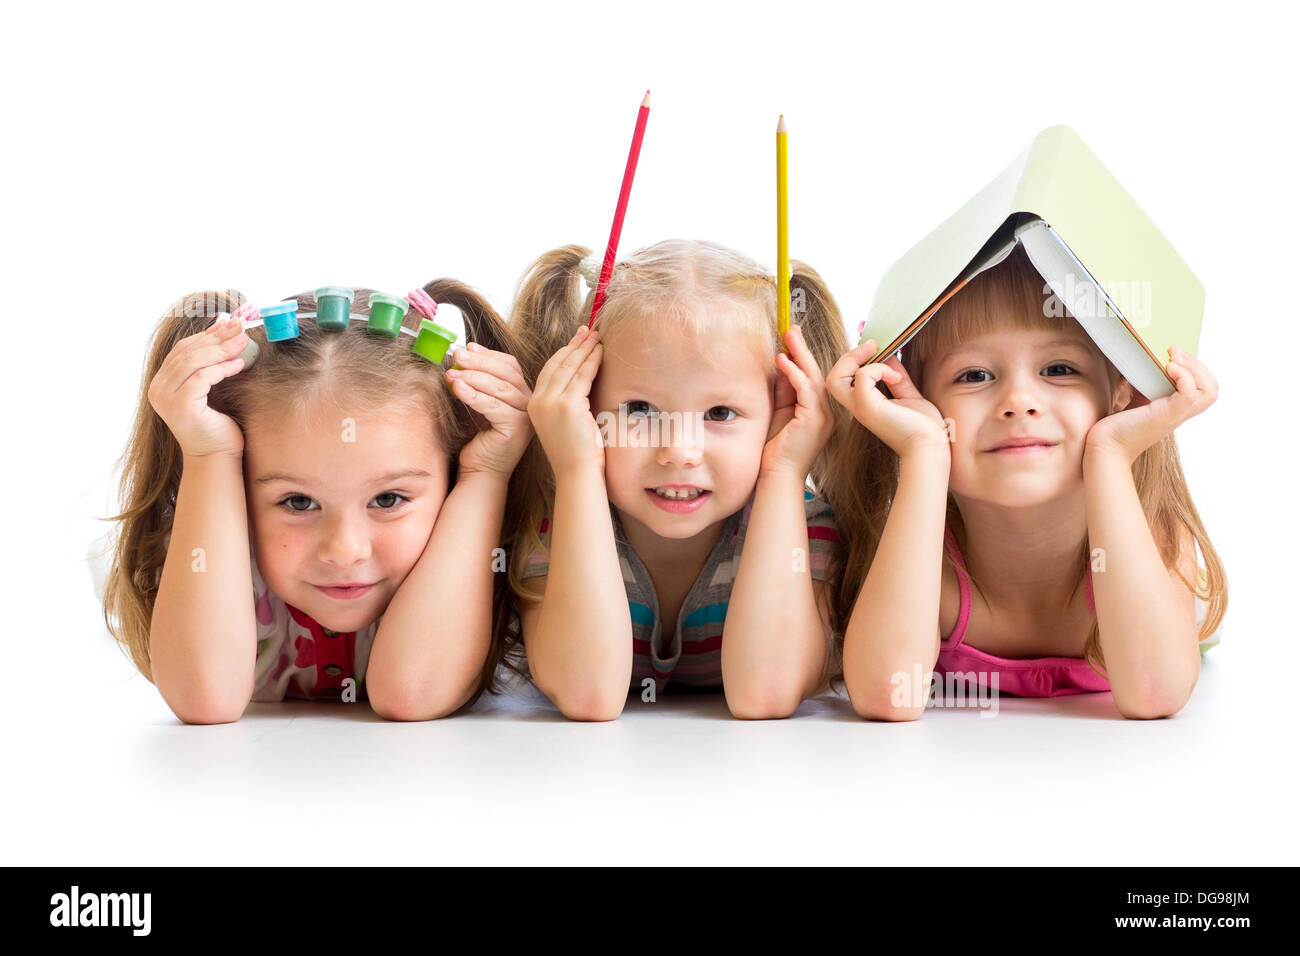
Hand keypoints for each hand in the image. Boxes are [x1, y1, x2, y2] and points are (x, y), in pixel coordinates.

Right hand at [147, 313, 248, 458]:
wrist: (217, 457)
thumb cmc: (218, 425)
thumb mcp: (212, 389)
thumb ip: (211, 366)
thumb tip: (227, 332)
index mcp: (162, 383)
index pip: (183, 350)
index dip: (207, 335)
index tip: (230, 324)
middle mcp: (158, 389)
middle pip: (187, 353)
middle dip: (216, 338)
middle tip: (241, 328)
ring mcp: (166, 398)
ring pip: (192, 363)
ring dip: (221, 349)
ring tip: (244, 342)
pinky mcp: (180, 406)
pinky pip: (201, 378)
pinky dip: (221, 369)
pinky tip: (239, 365)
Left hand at [448, 344, 533, 476]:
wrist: (480, 473)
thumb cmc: (477, 440)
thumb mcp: (477, 403)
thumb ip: (476, 382)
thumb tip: (462, 355)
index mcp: (522, 394)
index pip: (510, 366)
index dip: (489, 354)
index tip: (468, 347)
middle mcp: (529, 404)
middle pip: (507, 373)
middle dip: (479, 361)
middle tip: (457, 355)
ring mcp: (525, 417)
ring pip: (500, 388)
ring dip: (474, 377)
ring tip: (452, 373)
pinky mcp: (516, 429)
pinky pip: (494, 406)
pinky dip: (474, 395)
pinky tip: (458, 390)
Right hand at [527, 326, 605, 478]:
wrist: (577, 474)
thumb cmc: (576, 453)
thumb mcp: (564, 423)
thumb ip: (566, 402)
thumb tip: (581, 382)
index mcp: (534, 405)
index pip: (548, 371)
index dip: (563, 353)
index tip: (577, 340)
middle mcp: (538, 402)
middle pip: (557, 364)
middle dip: (574, 345)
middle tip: (588, 330)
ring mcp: (551, 403)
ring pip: (569, 367)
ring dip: (585, 349)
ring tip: (597, 336)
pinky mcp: (567, 406)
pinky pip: (582, 377)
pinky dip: (593, 362)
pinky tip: (601, 353)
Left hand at [761, 325, 833, 477]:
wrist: (778, 477)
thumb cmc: (776, 452)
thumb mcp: (780, 414)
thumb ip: (784, 393)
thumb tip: (782, 368)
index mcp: (819, 412)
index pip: (812, 379)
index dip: (802, 358)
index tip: (791, 340)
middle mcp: (825, 413)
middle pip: (816, 373)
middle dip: (802, 350)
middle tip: (791, 329)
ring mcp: (823, 416)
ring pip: (814, 377)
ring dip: (799, 355)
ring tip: (788, 337)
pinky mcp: (814, 420)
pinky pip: (806, 390)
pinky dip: (794, 373)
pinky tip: (783, 361)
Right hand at [826, 340, 949, 458]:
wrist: (930, 446)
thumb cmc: (923, 427)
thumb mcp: (908, 394)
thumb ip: (896, 376)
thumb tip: (890, 354)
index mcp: (864, 404)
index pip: (842, 379)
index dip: (854, 359)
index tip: (877, 349)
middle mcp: (858, 407)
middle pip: (832, 378)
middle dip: (849, 355)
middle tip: (872, 345)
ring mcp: (861, 408)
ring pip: (835, 378)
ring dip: (855, 358)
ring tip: (877, 352)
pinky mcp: (869, 408)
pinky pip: (862, 377)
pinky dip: (879, 369)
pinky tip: (896, 378)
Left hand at [1085, 345, 1217, 464]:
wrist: (1105, 447)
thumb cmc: (1116, 425)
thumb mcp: (1135, 397)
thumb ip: (1145, 381)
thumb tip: (1142, 359)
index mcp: (1176, 408)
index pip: (1204, 387)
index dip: (1196, 368)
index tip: (1175, 354)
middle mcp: (1180, 412)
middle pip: (1211, 388)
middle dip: (1197, 364)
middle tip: (1174, 350)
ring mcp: (1175, 414)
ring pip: (1208, 391)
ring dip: (1194, 368)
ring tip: (1173, 359)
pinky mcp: (1166, 415)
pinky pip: (1189, 394)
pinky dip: (1184, 377)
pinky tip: (1168, 368)